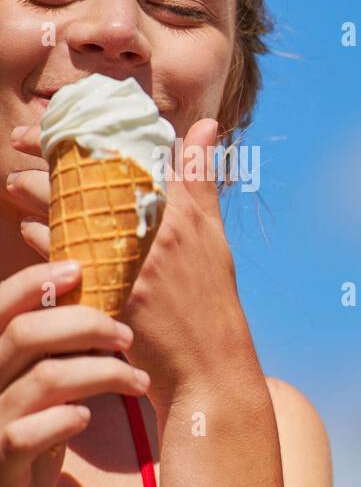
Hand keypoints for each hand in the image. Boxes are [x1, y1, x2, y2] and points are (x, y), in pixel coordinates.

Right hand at [0, 260, 148, 486]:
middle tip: (127, 334)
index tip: (80, 270)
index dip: (35, 282)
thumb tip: (96, 307)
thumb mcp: (31, 391)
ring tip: (138, 379)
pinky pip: (33, 432)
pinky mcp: (0, 460)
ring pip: (45, 378)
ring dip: (103, 372)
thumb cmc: (24, 441)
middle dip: (86, 324)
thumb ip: (47, 354)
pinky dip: (70, 419)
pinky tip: (89, 418)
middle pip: (25, 333)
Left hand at [9, 120, 259, 409]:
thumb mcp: (213, 234)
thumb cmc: (210, 297)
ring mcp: (133, 261)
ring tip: (13, 184)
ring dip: (35, 194)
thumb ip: (202, 179)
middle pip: (91, 179)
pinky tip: (28, 230)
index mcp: (181, 211)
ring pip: (71, 212)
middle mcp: (157, 230)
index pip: (127, 156)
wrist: (209, 362)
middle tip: (21, 143)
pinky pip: (63, 255)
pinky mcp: (112, 292)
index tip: (50, 124)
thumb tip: (205, 126)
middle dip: (48, 157)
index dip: (83, 134)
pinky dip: (41, 239)